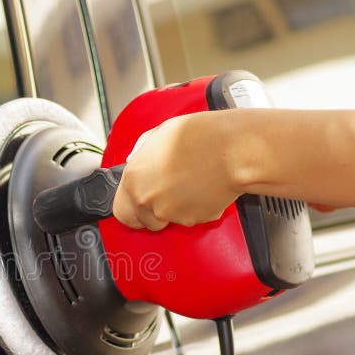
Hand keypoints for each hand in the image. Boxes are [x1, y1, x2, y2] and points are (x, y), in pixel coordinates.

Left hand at [112, 112, 240, 229]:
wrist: (233, 150)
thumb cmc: (200, 136)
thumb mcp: (159, 133)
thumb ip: (141, 152)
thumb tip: (135, 161)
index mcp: (134, 179)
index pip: (121, 211)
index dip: (131, 207)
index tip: (139, 202)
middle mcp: (148, 201)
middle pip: (144, 221)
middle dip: (152, 212)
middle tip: (167, 193)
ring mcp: (171, 213)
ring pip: (168, 219)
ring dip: (176, 207)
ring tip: (190, 182)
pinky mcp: (194, 219)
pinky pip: (191, 217)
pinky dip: (196, 207)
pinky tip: (204, 187)